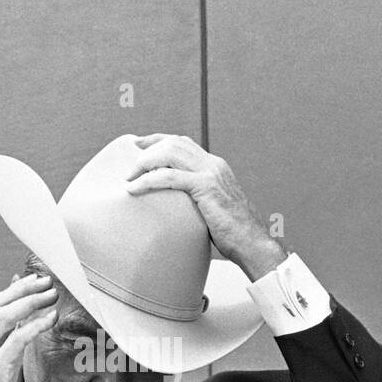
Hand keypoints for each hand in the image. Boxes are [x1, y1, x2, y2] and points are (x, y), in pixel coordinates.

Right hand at [0, 273, 58, 381]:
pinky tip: (50, 319)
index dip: (13, 289)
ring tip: (51, 294)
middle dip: (23, 288)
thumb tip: (22, 328)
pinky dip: (34, 325)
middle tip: (45, 280)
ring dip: (30, 300)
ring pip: (4, 316)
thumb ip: (7, 348)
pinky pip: (16, 340)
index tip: (32, 279)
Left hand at [125, 133, 286, 279]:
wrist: (251, 242)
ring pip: (169, 153)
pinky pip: (169, 177)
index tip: (139, 144)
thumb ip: (195, 199)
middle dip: (147, 150)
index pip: (183, 142)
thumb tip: (172, 207)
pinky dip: (147, 181)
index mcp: (215, 166)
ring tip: (130, 179)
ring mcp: (210, 172)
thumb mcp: (211, 208)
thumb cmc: (232, 233)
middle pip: (173, 142)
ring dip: (145, 163)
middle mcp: (213, 163)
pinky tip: (134, 189)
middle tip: (129, 169)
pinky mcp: (206, 186)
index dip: (158, 139)